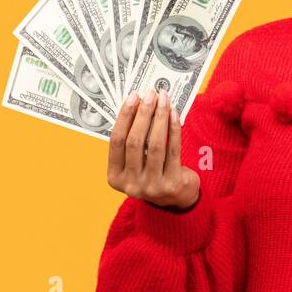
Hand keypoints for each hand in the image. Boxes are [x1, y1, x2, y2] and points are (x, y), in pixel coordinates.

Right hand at [107, 88, 200, 211]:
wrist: (176, 198)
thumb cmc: (153, 171)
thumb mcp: (136, 161)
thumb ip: (132, 140)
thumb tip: (138, 103)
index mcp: (115, 177)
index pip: (116, 141)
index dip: (124, 117)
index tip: (133, 96)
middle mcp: (130, 185)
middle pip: (135, 142)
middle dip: (143, 114)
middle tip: (150, 94)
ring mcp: (151, 186)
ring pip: (155, 144)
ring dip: (160, 117)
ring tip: (164, 99)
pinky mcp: (171, 184)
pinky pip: (173, 150)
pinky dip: (174, 129)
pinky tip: (174, 114)